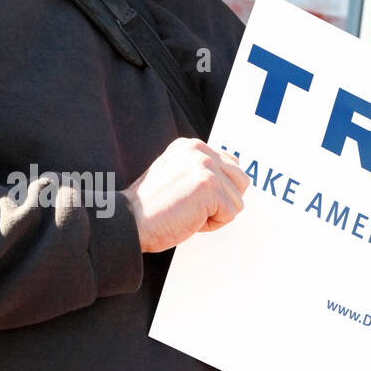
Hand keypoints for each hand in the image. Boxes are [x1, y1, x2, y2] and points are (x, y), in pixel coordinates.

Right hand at [122, 139, 250, 252]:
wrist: (128, 221)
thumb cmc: (152, 208)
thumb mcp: (178, 177)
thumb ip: (203, 171)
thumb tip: (237, 181)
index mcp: (191, 146)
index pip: (232, 165)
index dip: (218, 190)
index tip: (190, 198)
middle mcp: (200, 151)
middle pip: (241, 181)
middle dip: (224, 201)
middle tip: (193, 208)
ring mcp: (205, 167)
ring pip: (237, 200)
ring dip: (217, 214)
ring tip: (188, 213)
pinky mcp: (209, 188)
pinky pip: (230, 214)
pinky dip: (212, 225)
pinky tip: (189, 220)